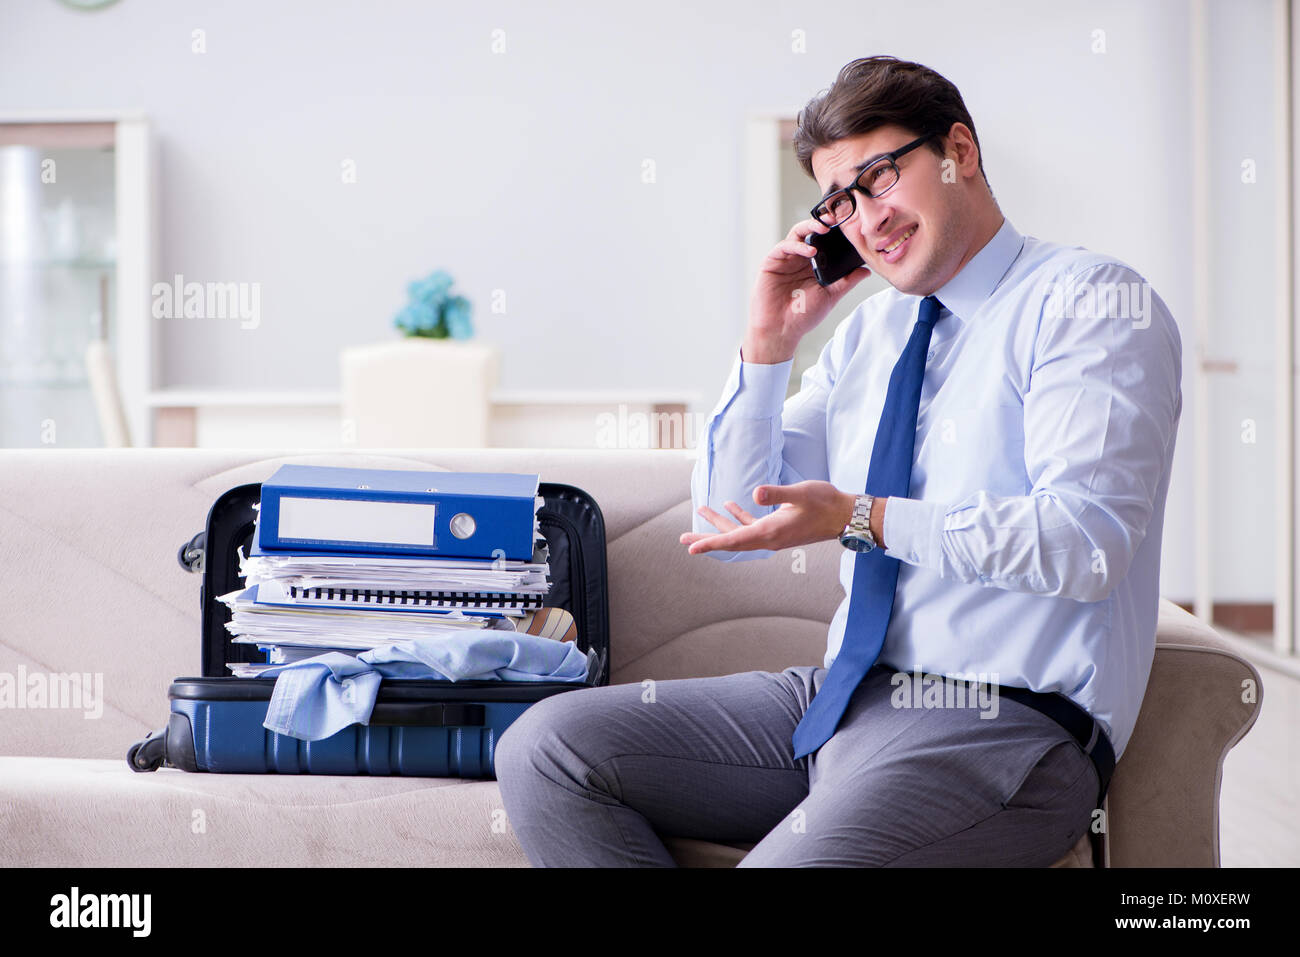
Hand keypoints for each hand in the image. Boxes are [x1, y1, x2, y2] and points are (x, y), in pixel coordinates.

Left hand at [679, 481, 853, 555]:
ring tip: (701, 512)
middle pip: (731, 541)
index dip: (711, 543)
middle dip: (707, 539)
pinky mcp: (778, 528)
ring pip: (739, 533)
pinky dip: (738, 517)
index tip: (691, 548)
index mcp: (771, 532)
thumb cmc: (825, 502)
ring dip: (720, 524)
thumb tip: (755, 493)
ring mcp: (773, 535)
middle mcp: (769, 538)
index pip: (734, 540)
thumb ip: (778, 493)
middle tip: (683, 540)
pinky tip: (730, 505)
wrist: (846, 515)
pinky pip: (752, 526)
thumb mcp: (801, 493)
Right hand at [744, 218, 872, 362]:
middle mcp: (799, 258)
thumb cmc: (803, 316)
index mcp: (813, 264)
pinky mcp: (772, 262)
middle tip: (836, 218)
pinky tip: (810, 250)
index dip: (835, 231)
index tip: (848, 224)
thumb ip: (846, 282)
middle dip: (822, 223)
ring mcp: (785, 259)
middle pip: (810, 232)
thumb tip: (866, 271)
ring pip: (797, 234)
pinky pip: (784, 247)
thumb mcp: (831, 296)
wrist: (781, 330)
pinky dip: (798, 246)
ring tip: (824, 228)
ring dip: (810, 228)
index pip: (824, 241)